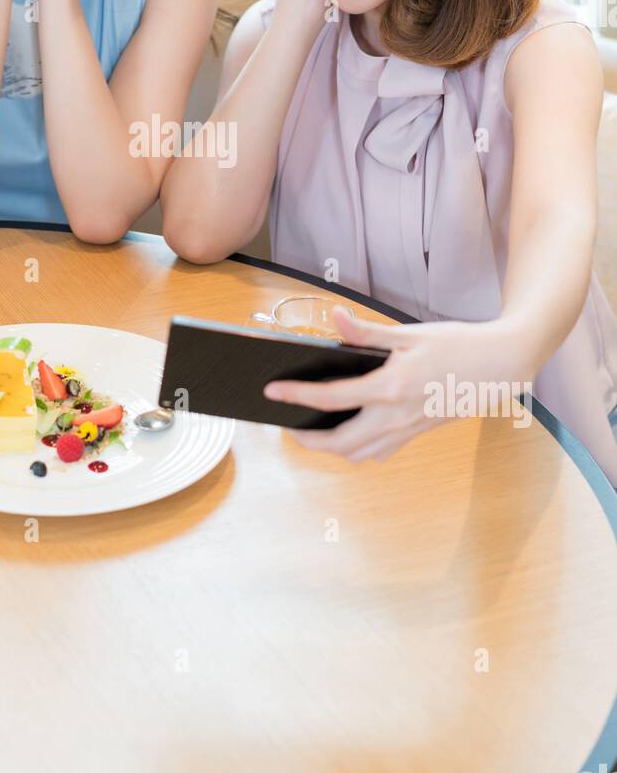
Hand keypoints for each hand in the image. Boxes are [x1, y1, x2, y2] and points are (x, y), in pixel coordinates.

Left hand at [262, 307, 534, 462]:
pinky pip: (381, 451)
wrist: (502, 366)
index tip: (272, 391)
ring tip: (312, 430)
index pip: (331, 398)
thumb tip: (335, 318)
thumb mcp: (410, 333)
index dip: (296, 396)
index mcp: (390, 388)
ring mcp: (408, 429)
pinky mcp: (418, 433)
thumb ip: (367, 333)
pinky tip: (351, 432)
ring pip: (359, 454)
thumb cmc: (457, 345)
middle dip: (308, 440)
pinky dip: (359, 449)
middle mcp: (396, 416)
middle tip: (287, 426)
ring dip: (331, 448)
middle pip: (340, 443)